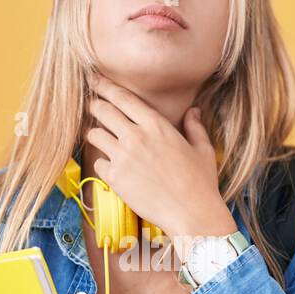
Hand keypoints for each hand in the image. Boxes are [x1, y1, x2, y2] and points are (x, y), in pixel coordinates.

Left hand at [84, 72, 237, 242]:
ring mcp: (123, 157)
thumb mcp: (203, 149)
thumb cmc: (201, 183)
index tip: (94, 81)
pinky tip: (111, 168)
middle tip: (91, 106)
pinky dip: (102, 163)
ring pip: (93, 135)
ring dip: (94, 134)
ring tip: (98, 137)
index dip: (104, 86)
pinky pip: (98, 163)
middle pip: (102, 111)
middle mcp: (136, 136)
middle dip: (94, 105)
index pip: (122, 98)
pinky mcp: (115, 178)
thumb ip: (195, 127)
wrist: (191, 213)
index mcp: (156, 125)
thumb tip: (194, 111)